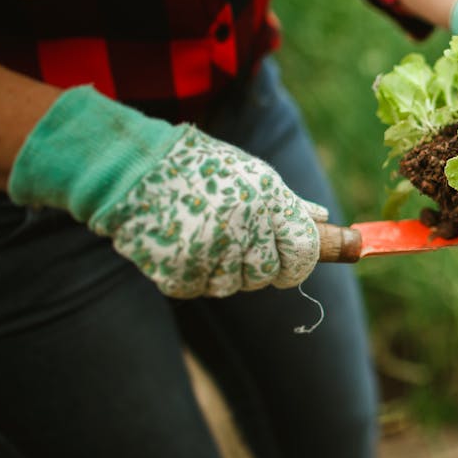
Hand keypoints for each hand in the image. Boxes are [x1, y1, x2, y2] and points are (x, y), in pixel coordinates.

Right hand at [9, 87, 326, 297]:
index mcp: (268, 200)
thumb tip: (323, 219)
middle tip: (236, 237)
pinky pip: (199, 288)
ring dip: (224, 269)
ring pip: (234, 286)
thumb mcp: (253, 175)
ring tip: (204, 233)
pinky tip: (181, 243)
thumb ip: (289, 205)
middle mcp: (244, 228)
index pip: (305, 253)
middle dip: (260, 264)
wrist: (134, 169)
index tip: (291, 258)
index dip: (300, 259)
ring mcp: (210, 253)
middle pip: (270, 276)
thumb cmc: (202, 169)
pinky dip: (192, 274)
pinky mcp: (179, 273)